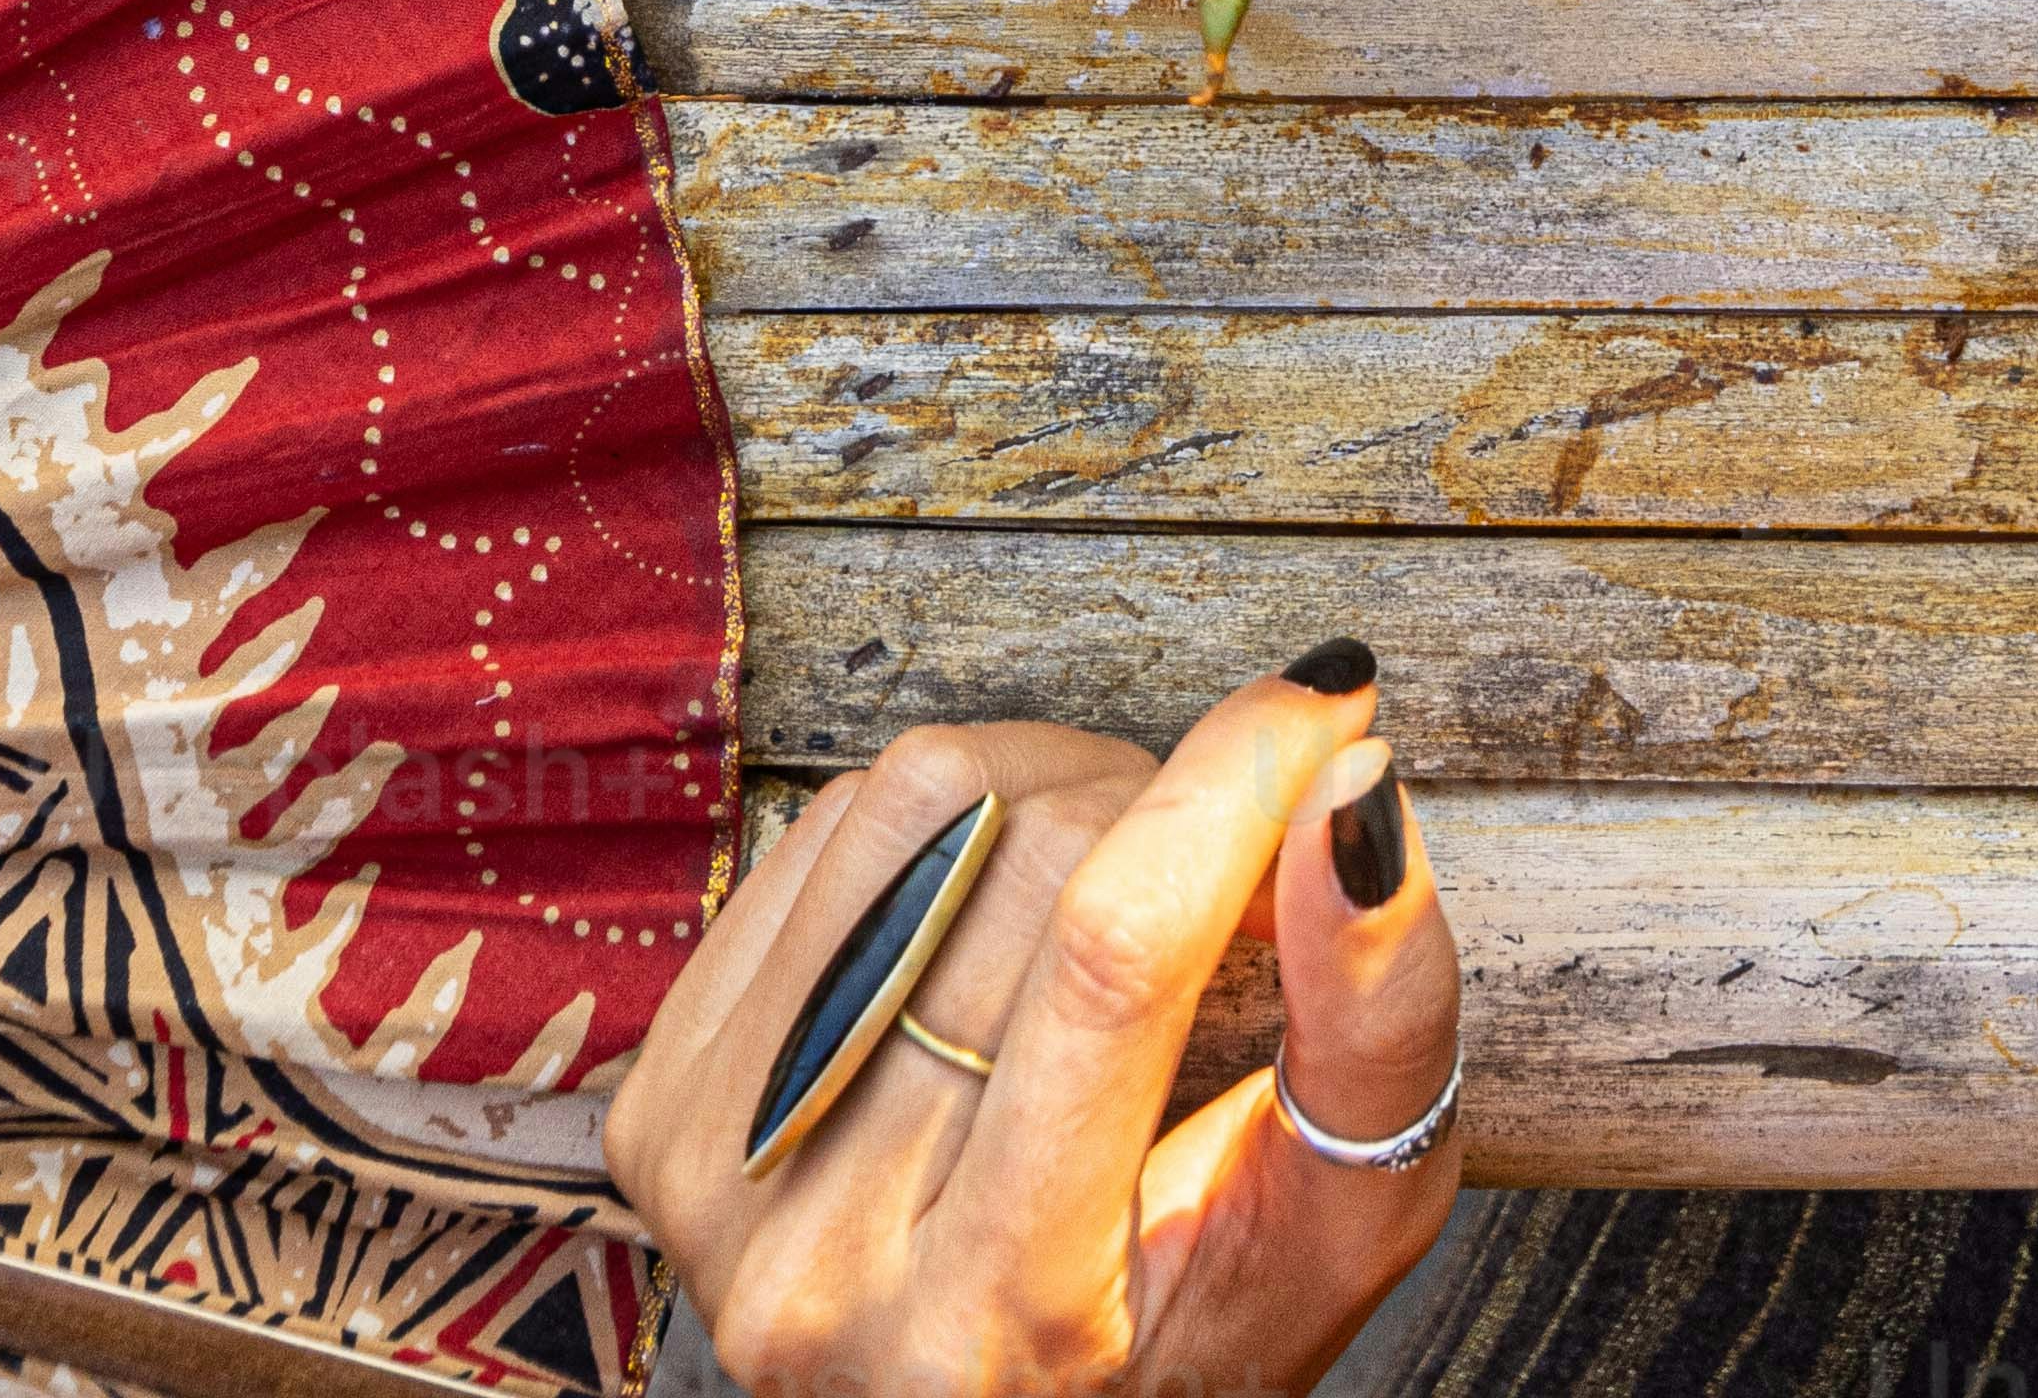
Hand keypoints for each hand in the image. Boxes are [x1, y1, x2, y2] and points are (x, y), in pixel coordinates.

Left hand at [604, 670, 1455, 1396]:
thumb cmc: (1185, 1331)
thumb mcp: (1336, 1229)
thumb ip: (1377, 1025)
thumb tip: (1349, 792)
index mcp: (1002, 1321)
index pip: (1110, 962)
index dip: (1234, 784)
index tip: (1328, 705)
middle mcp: (823, 1269)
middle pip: (1026, 864)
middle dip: (1168, 800)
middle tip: (1230, 866)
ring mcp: (715, 1182)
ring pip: (919, 807)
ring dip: (1060, 784)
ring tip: (1117, 879)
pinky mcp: (660, 1106)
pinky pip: (825, 829)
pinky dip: (947, 818)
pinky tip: (998, 906)